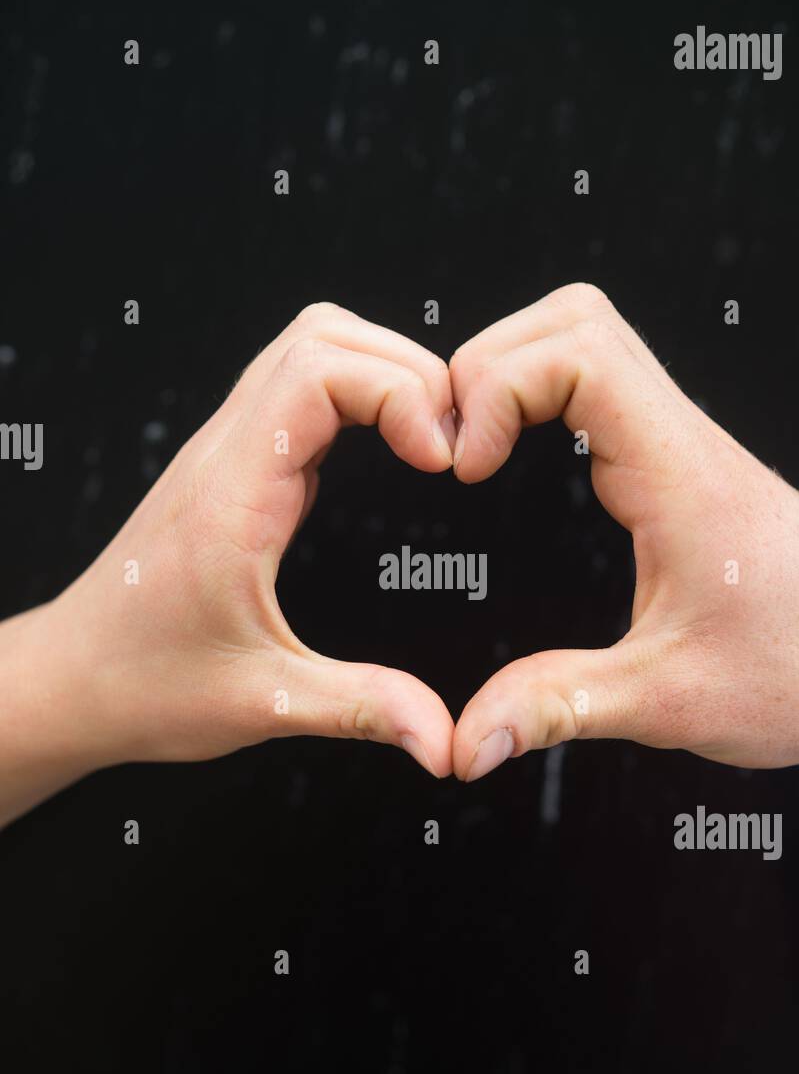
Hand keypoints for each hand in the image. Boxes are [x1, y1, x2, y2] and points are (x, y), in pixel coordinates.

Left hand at [1, 304, 456, 828]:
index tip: (442, 463)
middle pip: (322, 336)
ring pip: (307, 347)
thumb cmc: (147, 684)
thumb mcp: (264, 704)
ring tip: (428, 440)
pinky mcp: (233, 465)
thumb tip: (444, 738)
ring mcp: (226, 451)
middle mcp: (225, 454)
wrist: (73, 679)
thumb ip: (361, 709)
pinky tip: (387, 454)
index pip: (320, 371)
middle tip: (451, 445)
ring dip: (380, 372)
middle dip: (407, 371)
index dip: (400, 393)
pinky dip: (356, 397)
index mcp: (232, 495)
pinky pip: (297, 390)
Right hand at [449, 284, 798, 779]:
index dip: (498, 388)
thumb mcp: (667, 702)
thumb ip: (558, 709)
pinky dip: (546, 401)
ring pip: (591, 340)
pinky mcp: (685, 469)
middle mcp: (685, 444)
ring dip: (518, 374)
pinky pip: (606, 389)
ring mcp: (686, 448)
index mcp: (681, 477)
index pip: (577, 354)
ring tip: (478, 451)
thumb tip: (467, 738)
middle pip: (574, 320)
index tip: (466, 467)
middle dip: (490, 367)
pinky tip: (524, 463)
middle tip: (457, 450)